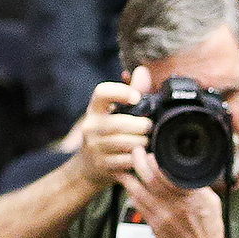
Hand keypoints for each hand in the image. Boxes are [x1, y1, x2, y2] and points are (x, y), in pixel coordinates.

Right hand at [75, 65, 156, 186]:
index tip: (137, 98)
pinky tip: (142, 155)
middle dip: (143, 126)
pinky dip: (139, 158)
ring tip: (148, 142)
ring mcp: (95, 147)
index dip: (121, 92)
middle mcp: (91, 126)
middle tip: (150, 128)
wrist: (89, 167)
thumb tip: (142, 70)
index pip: (102, 93)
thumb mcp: (116, 112)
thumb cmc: (108, 133)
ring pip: (128, 143)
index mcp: (95, 109)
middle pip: (122, 123)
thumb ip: (132, 92)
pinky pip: (128, 160)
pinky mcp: (103, 165)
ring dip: (144, 143)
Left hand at [116, 143, 229, 237]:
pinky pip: (137, 206)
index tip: (152, 153)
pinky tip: (129, 186)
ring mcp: (163, 217)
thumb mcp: (212, 202)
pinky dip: (131, 193)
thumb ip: (198, 186)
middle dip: (139, 161)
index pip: (169, 173)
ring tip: (125, 167)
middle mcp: (175, 206)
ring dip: (129, 177)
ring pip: (138, 191)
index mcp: (191, 197)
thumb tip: (186, 169)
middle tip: (135, 152)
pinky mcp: (154, 226)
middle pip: (150, 179)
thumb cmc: (209, 230)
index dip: (155, 161)